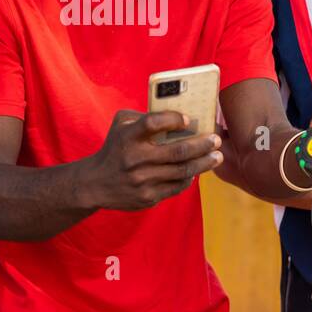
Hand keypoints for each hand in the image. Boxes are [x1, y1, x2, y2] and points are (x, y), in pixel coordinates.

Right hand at [80, 110, 223, 210]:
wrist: (95, 183)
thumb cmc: (115, 147)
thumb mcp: (121, 125)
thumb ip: (144, 116)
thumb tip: (177, 114)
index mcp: (128, 136)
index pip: (153, 123)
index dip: (173, 119)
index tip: (188, 119)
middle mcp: (135, 159)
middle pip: (177, 151)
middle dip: (201, 145)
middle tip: (216, 140)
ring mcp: (142, 180)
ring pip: (182, 171)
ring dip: (203, 163)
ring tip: (216, 156)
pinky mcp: (147, 197)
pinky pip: (176, 186)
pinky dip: (189, 178)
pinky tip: (197, 171)